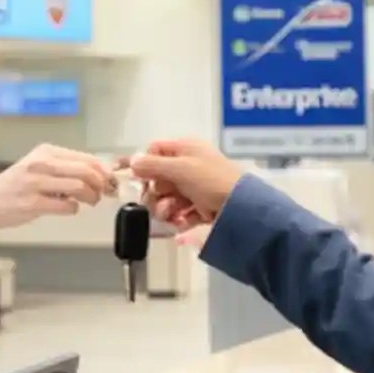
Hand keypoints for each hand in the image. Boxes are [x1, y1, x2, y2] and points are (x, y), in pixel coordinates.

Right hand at [0, 144, 114, 240]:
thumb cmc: (15, 185)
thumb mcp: (38, 166)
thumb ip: (64, 167)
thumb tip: (99, 173)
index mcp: (45, 151)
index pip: (86, 158)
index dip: (104, 171)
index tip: (110, 181)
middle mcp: (41, 163)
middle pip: (86, 171)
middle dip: (102, 184)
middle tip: (104, 194)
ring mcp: (36, 183)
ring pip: (79, 187)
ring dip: (91, 197)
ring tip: (90, 202)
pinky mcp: (33, 204)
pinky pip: (67, 207)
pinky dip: (74, 209)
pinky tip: (69, 209)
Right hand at [124, 139, 242, 238]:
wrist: (242, 208)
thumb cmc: (212, 180)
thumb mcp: (181, 168)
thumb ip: (153, 165)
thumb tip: (132, 161)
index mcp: (185, 149)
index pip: (155, 151)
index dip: (145, 164)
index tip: (139, 179)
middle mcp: (188, 166)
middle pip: (158, 179)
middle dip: (156, 193)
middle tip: (161, 201)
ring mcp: (194, 188)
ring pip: (166, 198)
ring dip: (165, 208)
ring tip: (173, 215)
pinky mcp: (199, 208)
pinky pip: (179, 213)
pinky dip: (177, 219)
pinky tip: (180, 223)